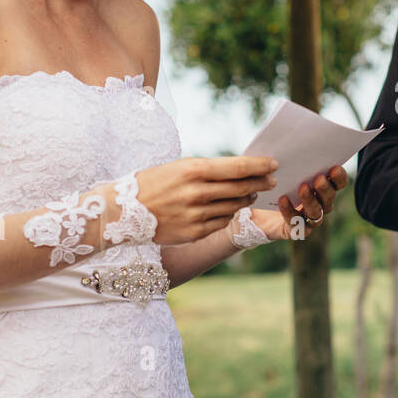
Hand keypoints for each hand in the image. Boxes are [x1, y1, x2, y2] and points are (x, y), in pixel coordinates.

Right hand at [135, 156, 277, 245]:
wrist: (124, 211)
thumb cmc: (155, 183)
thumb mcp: (180, 167)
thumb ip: (210, 169)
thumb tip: (243, 169)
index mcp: (193, 170)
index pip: (237, 167)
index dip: (259, 166)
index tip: (274, 164)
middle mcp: (197, 193)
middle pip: (241, 188)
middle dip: (260, 183)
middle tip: (271, 180)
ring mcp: (196, 215)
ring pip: (235, 207)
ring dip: (247, 199)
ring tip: (251, 193)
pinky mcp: (194, 233)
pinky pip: (222, 222)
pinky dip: (230, 214)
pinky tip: (231, 208)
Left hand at [245, 165, 347, 240]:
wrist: (252, 205)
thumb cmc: (269, 181)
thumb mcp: (278, 166)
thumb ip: (289, 156)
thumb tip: (291, 137)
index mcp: (321, 187)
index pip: (338, 183)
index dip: (339, 177)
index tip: (335, 167)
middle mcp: (319, 203)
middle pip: (329, 198)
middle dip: (326, 188)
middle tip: (319, 178)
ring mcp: (308, 218)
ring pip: (316, 212)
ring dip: (311, 200)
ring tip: (302, 188)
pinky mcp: (294, 229)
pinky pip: (296, 223)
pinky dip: (290, 211)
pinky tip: (282, 200)